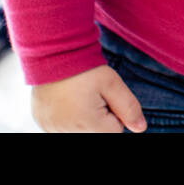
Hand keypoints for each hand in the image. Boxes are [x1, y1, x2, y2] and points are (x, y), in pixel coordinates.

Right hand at [31, 65, 146, 132]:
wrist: (52, 53)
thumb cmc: (84, 68)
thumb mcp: (112, 83)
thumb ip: (129, 108)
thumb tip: (140, 128)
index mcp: (87, 124)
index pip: (115, 130)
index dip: (114, 111)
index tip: (104, 94)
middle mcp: (67, 131)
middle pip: (96, 131)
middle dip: (98, 115)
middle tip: (90, 92)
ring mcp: (51, 128)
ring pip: (80, 129)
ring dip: (82, 116)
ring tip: (76, 94)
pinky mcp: (42, 122)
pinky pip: (61, 126)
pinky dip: (66, 116)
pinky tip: (64, 98)